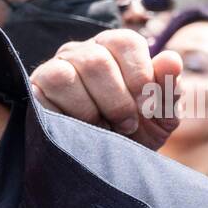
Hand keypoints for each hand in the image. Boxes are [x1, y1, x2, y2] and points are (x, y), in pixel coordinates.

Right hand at [30, 29, 182, 150]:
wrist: (107, 166)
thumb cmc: (136, 133)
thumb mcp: (161, 116)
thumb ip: (170, 88)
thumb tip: (172, 59)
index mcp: (116, 48)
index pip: (125, 41)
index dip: (139, 75)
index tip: (147, 107)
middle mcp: (83, 52)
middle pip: (95, 60)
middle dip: (117, 101)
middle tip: (127, 126)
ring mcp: (56, 69)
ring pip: (65, 74)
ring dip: (89, 110)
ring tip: (103, 129)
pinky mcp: (36, 91)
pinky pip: (45, 92)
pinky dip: (68, 116)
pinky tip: (80, 130)